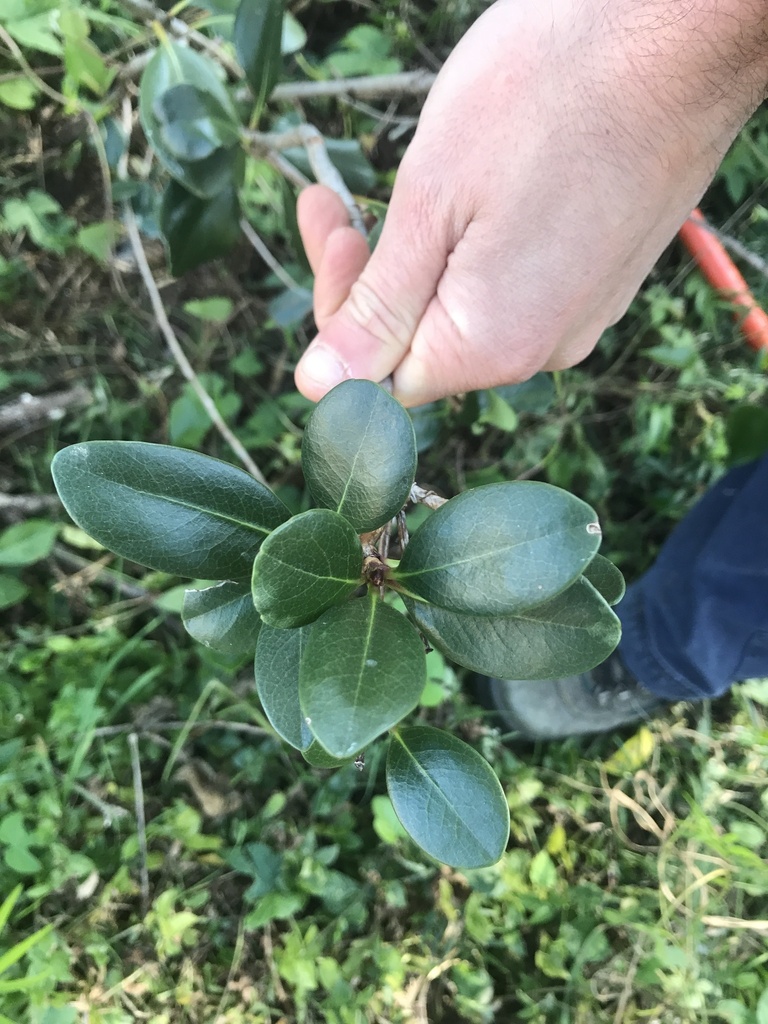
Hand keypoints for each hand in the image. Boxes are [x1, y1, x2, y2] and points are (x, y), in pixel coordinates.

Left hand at [295, 0, 767, 406]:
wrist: (675, 44)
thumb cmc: (547, 99)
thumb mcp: (431, 200)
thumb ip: (377, 308)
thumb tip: (322, 389)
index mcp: (489, 346)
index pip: (382, 381)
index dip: (342, 316)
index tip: (332, 228)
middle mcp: (539, 352)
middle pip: (424, 348)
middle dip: (373, 279)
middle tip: (334, 198)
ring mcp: (577, 319)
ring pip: (467, 315)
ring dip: (421, 259)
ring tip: (408, 182)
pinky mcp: (599, 285)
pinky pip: (515, 292)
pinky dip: (476, 253)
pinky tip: (473, 194)